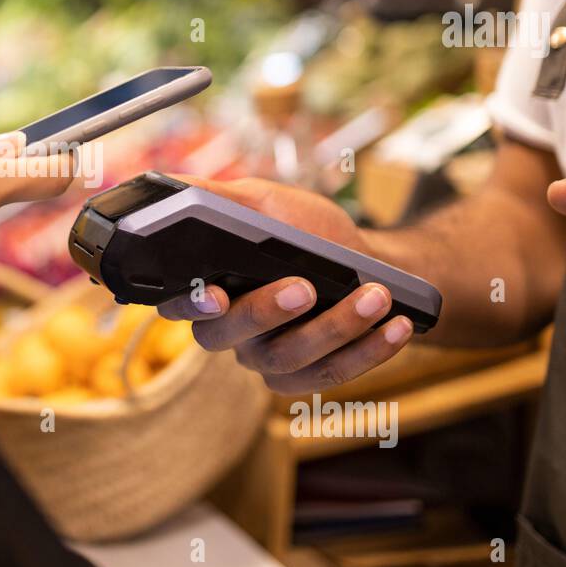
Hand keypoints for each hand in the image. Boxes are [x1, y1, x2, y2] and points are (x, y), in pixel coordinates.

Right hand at [155, 176, 414, 392]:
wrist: (365, 265)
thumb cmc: (309, 231)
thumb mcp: (264, 203)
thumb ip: (218, 198)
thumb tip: (169, 188)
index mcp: (208, 285)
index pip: (177, 302)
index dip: (190, 304)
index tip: (214, 294)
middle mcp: (228, 329)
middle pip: (227, 335)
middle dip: (266, 311)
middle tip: (306, 287)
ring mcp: (265, 358)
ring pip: (288, 356)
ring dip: (337, 326)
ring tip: (377, 295)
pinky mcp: (305, 377)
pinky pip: (331, 374)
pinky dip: (369, 349)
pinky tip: (397, 324)